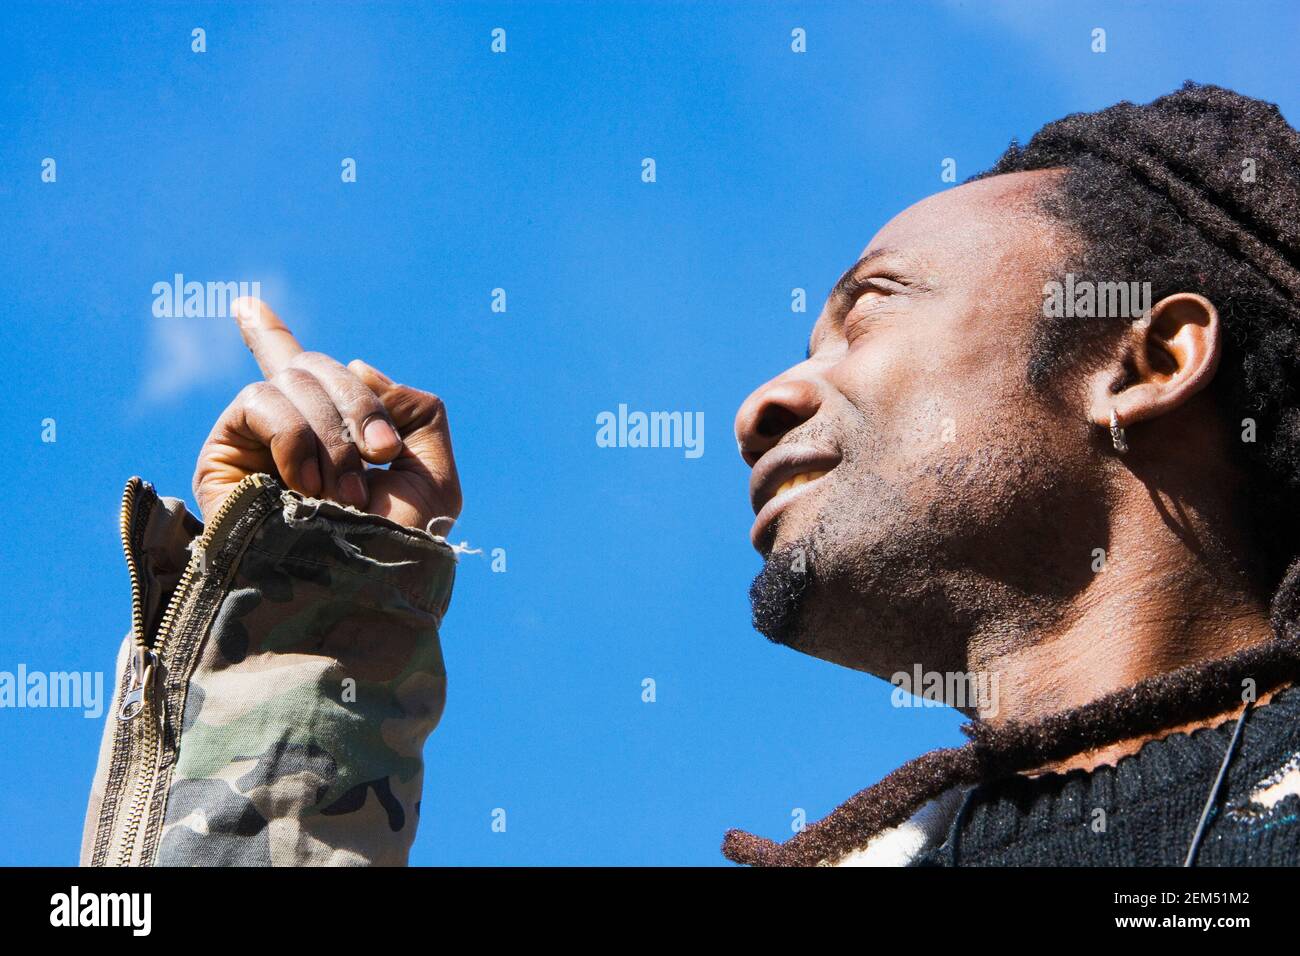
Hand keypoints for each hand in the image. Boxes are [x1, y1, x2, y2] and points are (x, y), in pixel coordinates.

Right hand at [192, 297, 461, 530]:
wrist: (358, 592)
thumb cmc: (399, 548)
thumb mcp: (435, 474)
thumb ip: (417, 409)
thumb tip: (356, 367)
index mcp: (337, 437)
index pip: (303, 374)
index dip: (271, 338)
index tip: (244, 305)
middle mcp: (292, 434)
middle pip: (320, 367)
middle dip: (360, 406)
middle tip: (381, 458)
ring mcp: (256, 441)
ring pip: (295, 379)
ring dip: (333, 432)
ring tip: (347, 491)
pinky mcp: (223, 454)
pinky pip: (262, 402)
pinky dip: (296, 436)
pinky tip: (307, 484)